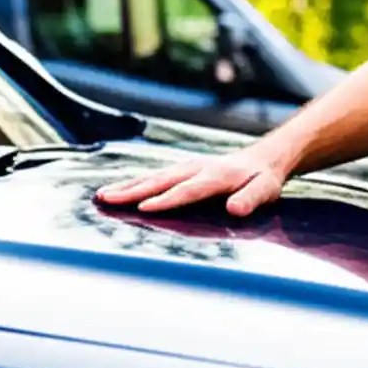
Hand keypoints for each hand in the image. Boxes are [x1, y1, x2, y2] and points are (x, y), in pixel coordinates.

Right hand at [95, 150, 285, 216]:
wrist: (263, 158)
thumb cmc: (263, 180)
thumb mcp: (266, 190)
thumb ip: (251, 199)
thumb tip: (235, 209)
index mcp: (216, 177)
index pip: (187, 191)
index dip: (166, 200)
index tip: (144, 208)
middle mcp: (196, 169)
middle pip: (160, 181)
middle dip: (132, 191)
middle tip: (106, 198)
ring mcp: (186, 167)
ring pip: (152, 177)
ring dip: (126, 186)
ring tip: (101, 195)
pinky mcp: (181, 170)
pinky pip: (154, 176)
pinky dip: (134, 182)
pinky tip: (117, 190)